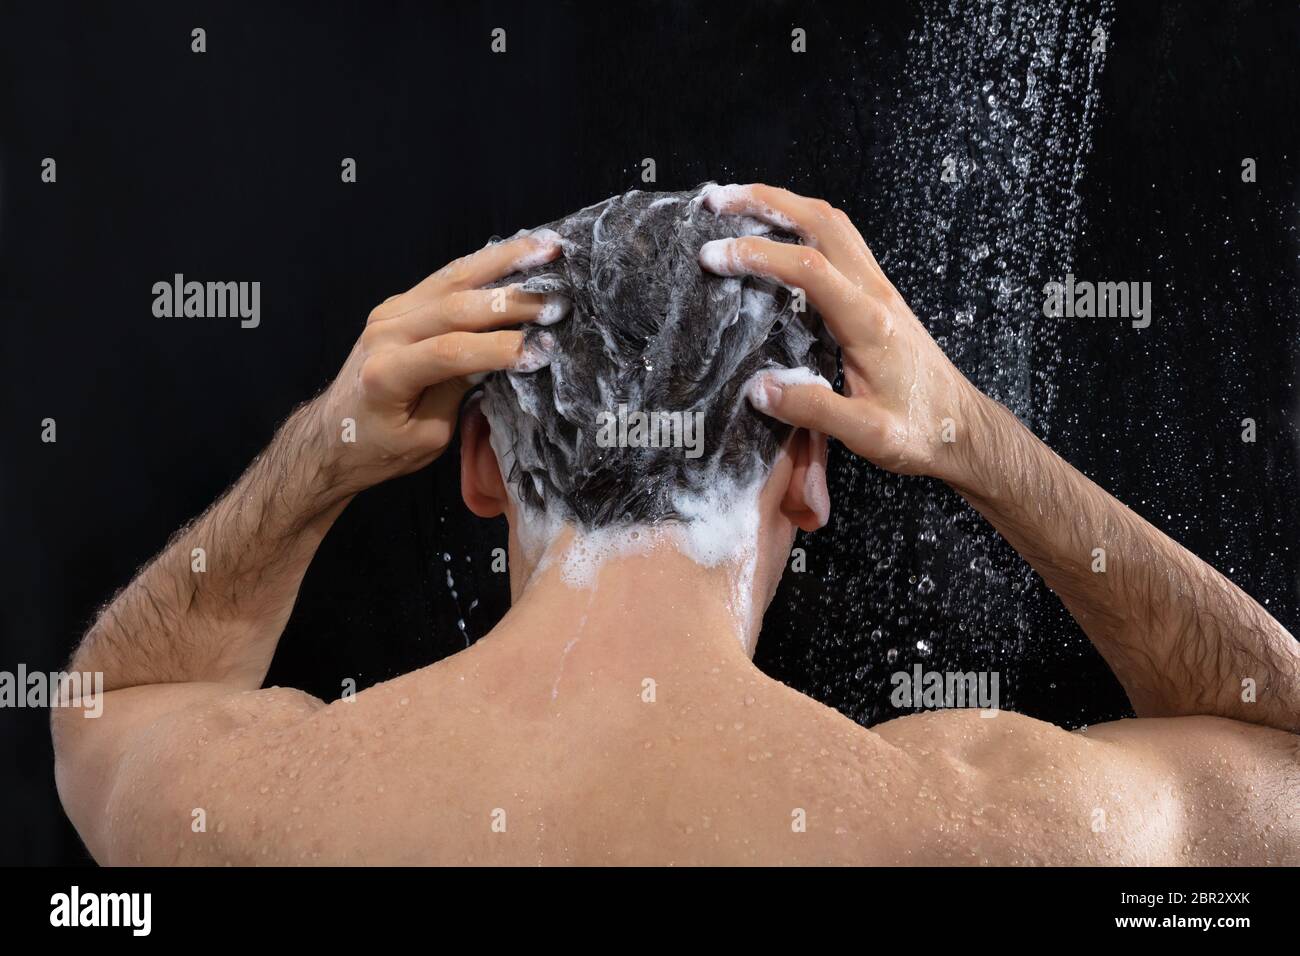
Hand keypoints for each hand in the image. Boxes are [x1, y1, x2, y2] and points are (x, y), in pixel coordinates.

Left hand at [312, 230, 567, 495]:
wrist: (333, 434)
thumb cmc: (380, 447)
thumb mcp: (428, 435)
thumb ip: (458, 390)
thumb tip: (502, 357)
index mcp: (387, 372)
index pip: (451, 351)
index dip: (500, 349)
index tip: (544, 352)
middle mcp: (385, 332)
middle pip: (455, 305)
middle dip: (512, 300)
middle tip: (560, 299)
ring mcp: (390, 311)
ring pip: (453, 278)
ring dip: (504, 261)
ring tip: (548, 248)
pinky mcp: (400, 303)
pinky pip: (446, 277)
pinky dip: (485, 263)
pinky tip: (518, 250)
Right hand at [698, 184, 984, 482]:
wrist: (962, 427)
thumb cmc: (920, 430)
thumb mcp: (867, 434)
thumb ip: (812, 411)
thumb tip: (757, 389)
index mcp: (868, 321)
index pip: (807, 267)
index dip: (756, 254)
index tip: (712, 256)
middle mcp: (875, 292)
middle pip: (821, 221)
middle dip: (766, 202)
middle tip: (717, 202)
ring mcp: (879, 289)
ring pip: (833, 224)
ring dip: (785, 205)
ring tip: (738, 205)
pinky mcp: (878, 296)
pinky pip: (840, 243)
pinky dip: (804, 224)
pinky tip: (779, 234)